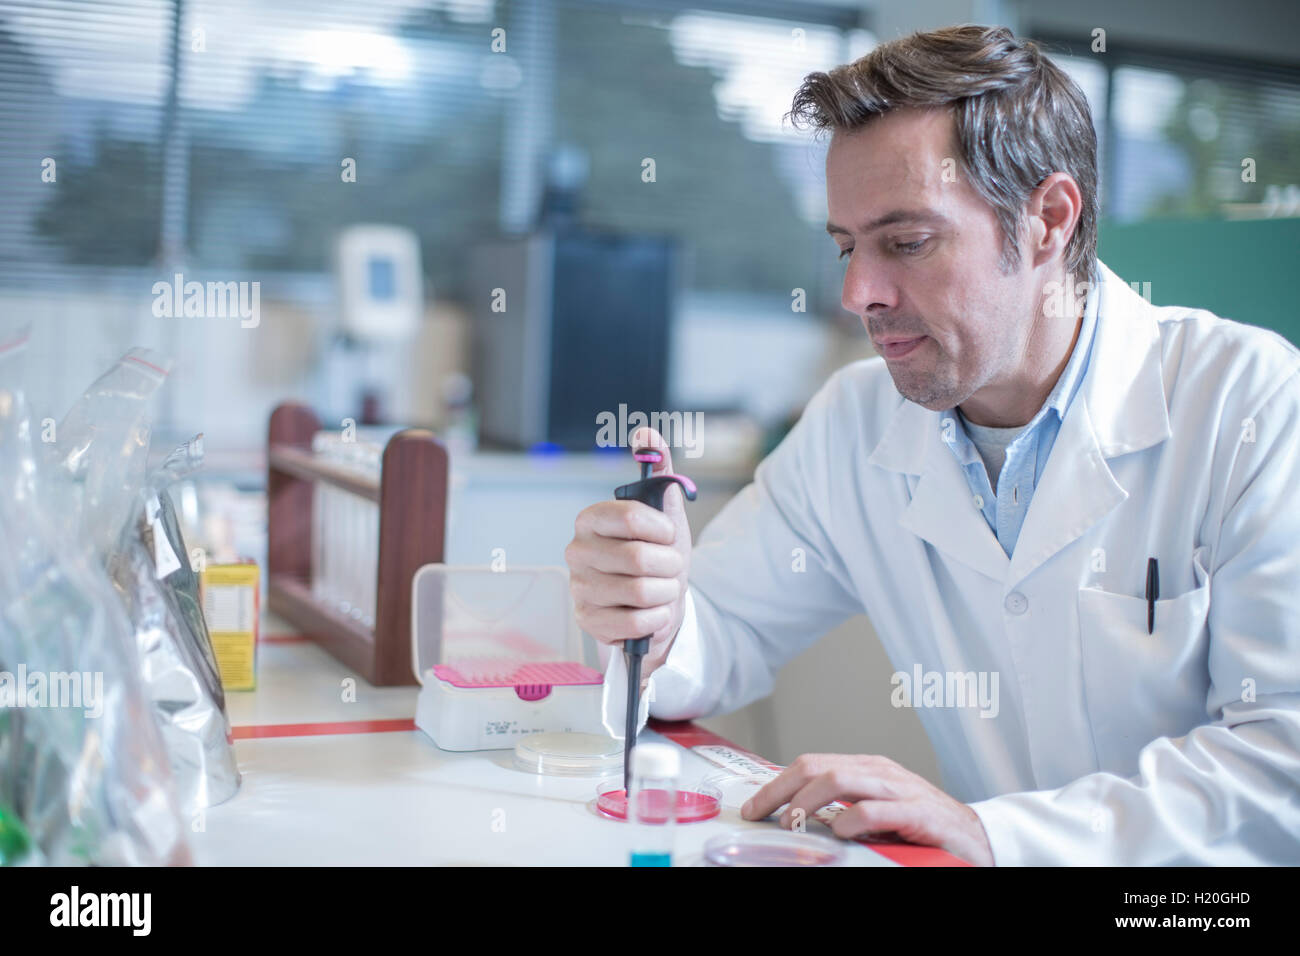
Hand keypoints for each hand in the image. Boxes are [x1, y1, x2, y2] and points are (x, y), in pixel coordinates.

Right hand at [565, 427, 692, 682]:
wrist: (658, 602)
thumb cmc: (658, 554)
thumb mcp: (665, 512)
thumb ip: (658, 470)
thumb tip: (645, 433)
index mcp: (591, 518)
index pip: (630, 516)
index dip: (662, 529)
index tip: (668, 535)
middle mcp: (576, 551)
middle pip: (638, 558)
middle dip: (669, 565)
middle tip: (671, 567)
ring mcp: (579, 588)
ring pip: (640, 592)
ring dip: (665, 592)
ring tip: (662, 588)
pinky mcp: (588, 621)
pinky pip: (636, 623)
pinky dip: (656, 618)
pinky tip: (653, 611)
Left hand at [741, 753, 994, 865]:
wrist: (978, 838)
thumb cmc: (922, 828)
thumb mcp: (876, 813)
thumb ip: (842, 810)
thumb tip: (794, 819)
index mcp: (866, 769)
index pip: (811, 764)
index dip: (777, 783)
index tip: (753, 806)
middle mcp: (879, 772)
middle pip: (817, 766)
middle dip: (782, 789)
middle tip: (760, 813)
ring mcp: (899, 789)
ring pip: (840, 778)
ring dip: (807, 800)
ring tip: (789, 821)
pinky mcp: (917, 812)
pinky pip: (875, 808)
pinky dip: (850, 819)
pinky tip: (839, 832)